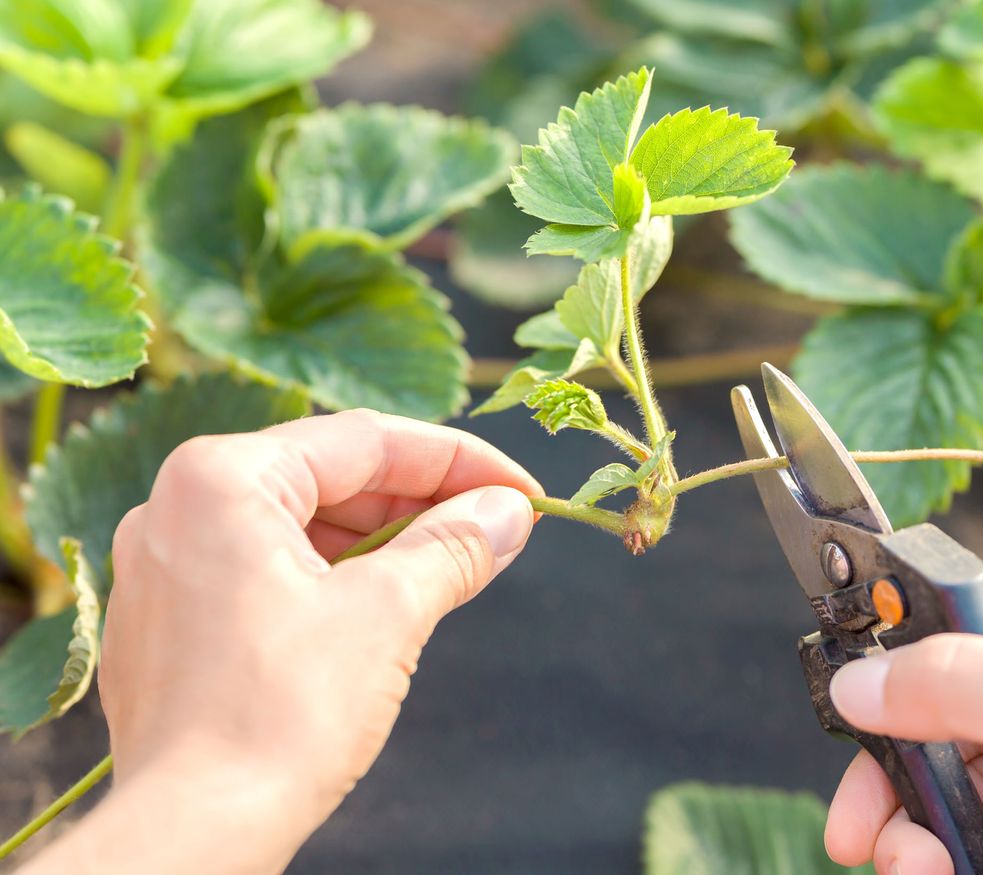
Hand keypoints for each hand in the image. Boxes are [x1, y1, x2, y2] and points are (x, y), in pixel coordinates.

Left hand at [22, 409, 539, 874]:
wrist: (190, 839)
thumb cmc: (278, 717)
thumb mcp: (389, 612)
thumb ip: (454, 545)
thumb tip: (509, 512)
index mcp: (221, 478)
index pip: (366, 441)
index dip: (460, 460)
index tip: (523, 488)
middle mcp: (178, 506)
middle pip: (332, 477)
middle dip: (424, 502)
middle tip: (501, 525)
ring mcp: (166, 565)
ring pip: (303, 524)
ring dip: (387, 540)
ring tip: (460, 563)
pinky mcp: (171, 620)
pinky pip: (270, 567)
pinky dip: (337, 575)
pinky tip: (395, 597)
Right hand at [825, 600, 982, 874]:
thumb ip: (959, 682)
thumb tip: (860, 682)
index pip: (955, 668)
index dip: (894, 716)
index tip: (855, 767)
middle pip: (949, 748)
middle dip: (904, 799)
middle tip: (870, 844)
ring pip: (965, 813)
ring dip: (924, 846)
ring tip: (917, 872)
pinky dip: (960, 868)